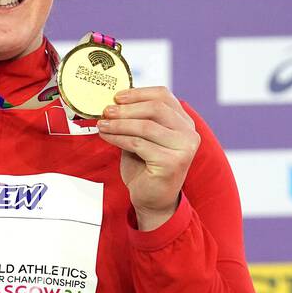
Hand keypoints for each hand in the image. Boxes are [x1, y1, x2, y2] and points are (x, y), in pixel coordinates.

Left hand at [95, 86, 199, 227]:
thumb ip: (136, 119)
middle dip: (126, 108)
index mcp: (183, 122)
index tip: (117, 96)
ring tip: (103, 124)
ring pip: (146, 126)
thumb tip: (113, 102)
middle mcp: (189, 133)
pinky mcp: (172, 162)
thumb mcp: (142, 137)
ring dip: (120, 123)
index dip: (138, 93)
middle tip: (106, 110)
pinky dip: (119, 138)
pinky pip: (139, 143)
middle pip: (155, 108)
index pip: (163, 96)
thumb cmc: (146, 167)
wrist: (153, 200)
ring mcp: (184, 148)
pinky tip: (107, 137)